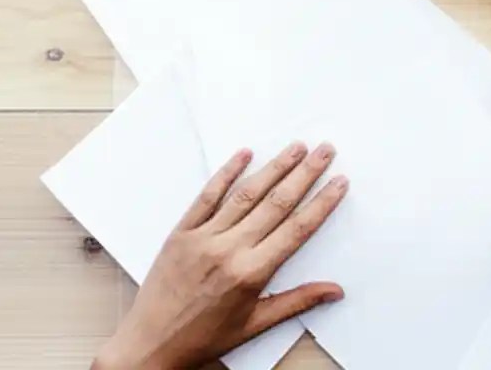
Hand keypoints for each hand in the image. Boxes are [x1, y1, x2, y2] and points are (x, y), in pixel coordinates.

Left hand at [93, 142, 347, 369]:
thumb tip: (335, 290)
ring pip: (246, 195)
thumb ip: (297, 302)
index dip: (321, 204)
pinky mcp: (181, 232)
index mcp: (250, 274)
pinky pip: (207, 197)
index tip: (339, 183)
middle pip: (276, 204)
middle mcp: (228, 250)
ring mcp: (203, 238)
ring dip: (274, 168)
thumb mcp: (255, 323)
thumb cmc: (203, 338)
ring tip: (295, 147)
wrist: (151, 344)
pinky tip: (244, 155)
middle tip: (324, 151)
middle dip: (304, 174)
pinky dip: (226, 173)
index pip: (296, 230)